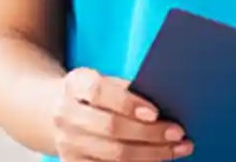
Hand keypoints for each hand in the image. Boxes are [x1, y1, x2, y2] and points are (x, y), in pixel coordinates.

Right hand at [52, 67, 193, 160]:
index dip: (127, 103)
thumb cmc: (95, 96)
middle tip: (177, 133)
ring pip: (114, 155)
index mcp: (75, 84)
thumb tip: (167, 104)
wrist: (58, 111)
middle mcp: (65, 115)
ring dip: (151, 154)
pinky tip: (157, 159)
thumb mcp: (106, 81)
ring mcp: (66, 144)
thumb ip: (128, 90)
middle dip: (149, 133)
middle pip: (110, 128)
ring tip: (177, 149)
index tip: (155, 113)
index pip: (99, 92)